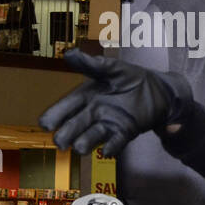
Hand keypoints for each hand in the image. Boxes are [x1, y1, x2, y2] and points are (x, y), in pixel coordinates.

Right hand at [40, 50, 191, 156]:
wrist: (159, 90)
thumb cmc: (131, 78)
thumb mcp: (113, 68)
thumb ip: (92, 64)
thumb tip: (69, 54)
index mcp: (86, 96)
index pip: (65, 108)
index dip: (55, 116)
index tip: (46, 124)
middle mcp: (93, 113)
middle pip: (74, 126)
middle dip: (67, 134)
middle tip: (60, 142)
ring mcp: (108, 124)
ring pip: (91, 136)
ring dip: (84, 143)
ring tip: (79, 148)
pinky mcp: (125, 132)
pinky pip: (115, 142)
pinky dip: (111, 146)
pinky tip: (107, 150)